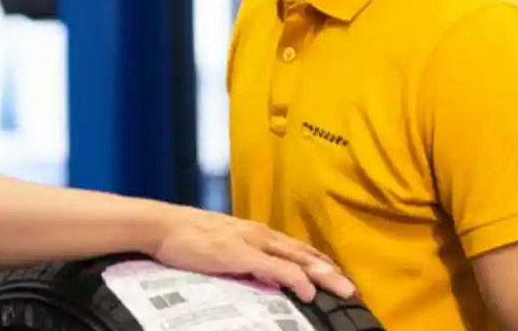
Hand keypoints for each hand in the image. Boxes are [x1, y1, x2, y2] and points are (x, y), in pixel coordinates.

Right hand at [151, 207, 354, 302]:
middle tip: (354, 289)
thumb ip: (243, 258)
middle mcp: (260, 234)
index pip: (297, 248)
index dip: (320, 263)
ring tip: (344, 290)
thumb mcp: (221, 246)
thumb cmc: (187, 236)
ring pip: (298, 258)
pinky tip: (308, 292)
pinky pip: (275, 268)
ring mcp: (251, 242)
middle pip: (305, 253)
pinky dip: (295, 279)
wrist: (163, 225)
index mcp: (256, 233)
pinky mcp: (240, 253)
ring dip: (324, 275)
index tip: (339, 277)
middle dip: (332, 271)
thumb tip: (260, 275)